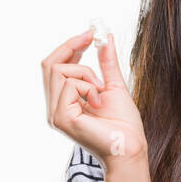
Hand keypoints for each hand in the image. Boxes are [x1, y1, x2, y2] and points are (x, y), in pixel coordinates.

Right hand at [41, 28, 147, 167]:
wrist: (130, 148)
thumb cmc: (124, 125)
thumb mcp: (114, 86)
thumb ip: (107, 63)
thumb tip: (105, 38)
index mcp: (65, 101)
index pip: (55, 66)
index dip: (70, 46)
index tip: (90, 33)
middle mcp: (55, 107)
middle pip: (49, 64)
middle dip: (71, 46)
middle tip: (92, 38)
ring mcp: (55, 114)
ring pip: (58, 70)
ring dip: (85, 72)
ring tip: (100, 90)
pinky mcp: (61, 118)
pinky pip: (69, 84)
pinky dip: (88, 87)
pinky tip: (99, 102)